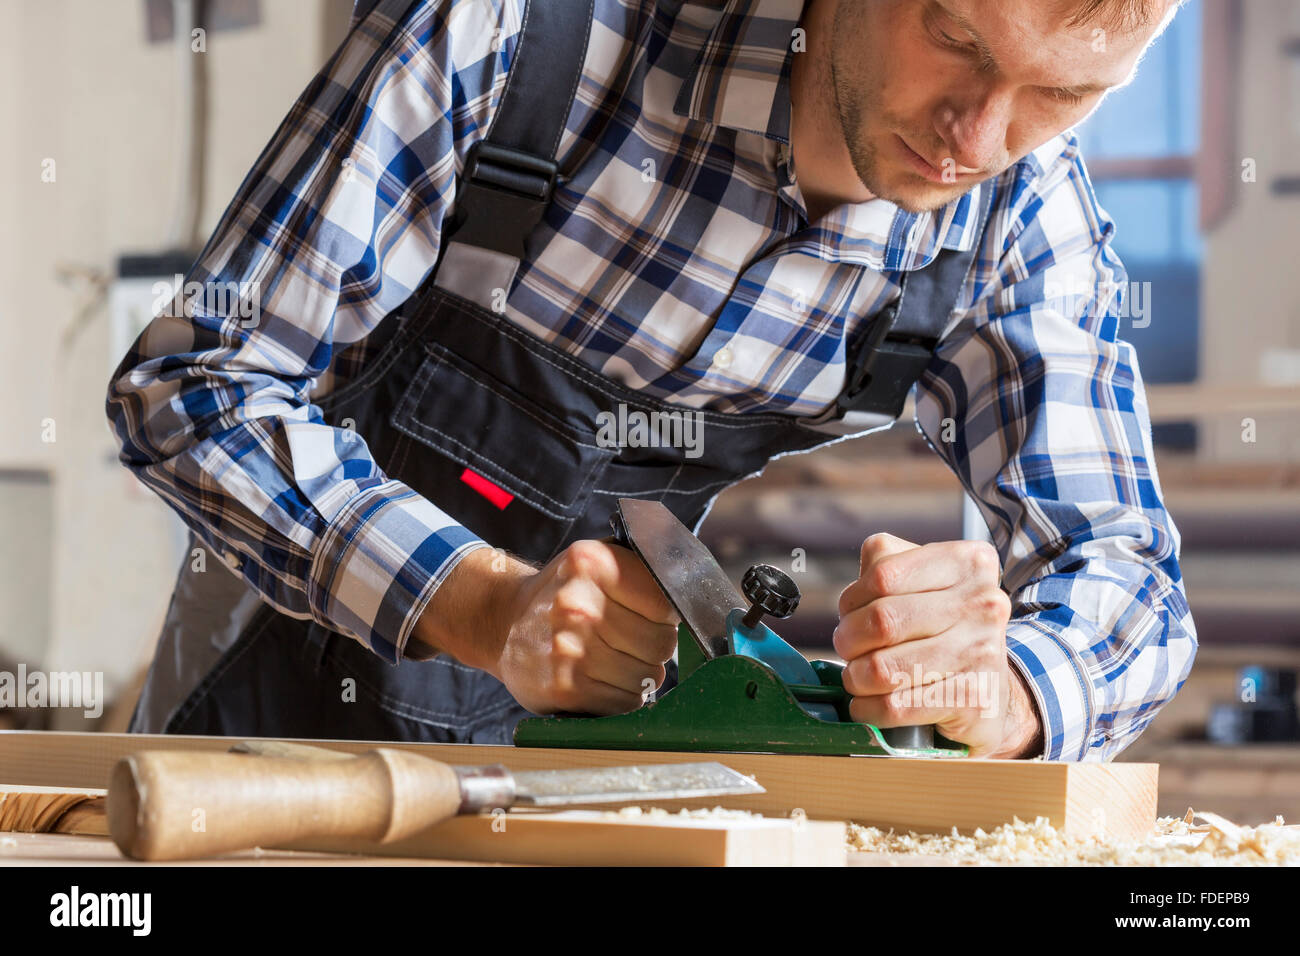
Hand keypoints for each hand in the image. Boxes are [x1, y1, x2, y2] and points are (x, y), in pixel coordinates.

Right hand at [417, 540, 679, 714]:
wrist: (503, 621)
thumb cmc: (564, 591)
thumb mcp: (598, 562)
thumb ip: (644, 573)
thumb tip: (700, 603)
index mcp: (592, 562)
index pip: (668, 603)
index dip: (668, 616)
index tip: (655, 617)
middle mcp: (577, 603)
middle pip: (660, 643)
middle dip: (655, 647)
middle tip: (629, 640)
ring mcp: (567, 648)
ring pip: (646, 677)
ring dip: (638, 674)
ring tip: (612, 659)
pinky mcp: (562, 687)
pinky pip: (624, 702)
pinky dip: (621, 696)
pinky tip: (600, 678)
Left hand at [833, 533, 1041, 757]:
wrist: (989, 690)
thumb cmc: (942, 628)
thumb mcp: (922, 580)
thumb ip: (884, 563)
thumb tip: (851, 596)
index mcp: (968, 563)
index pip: (884, 575)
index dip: (852, 600)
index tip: (850, 616)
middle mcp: (983, 603)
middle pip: (882, 620)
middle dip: (848, 640)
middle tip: (848, 650)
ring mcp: (982, 652)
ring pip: (883, 667)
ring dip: (856, 678)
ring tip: (857, 678)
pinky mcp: (973, 700)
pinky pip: (896, 706)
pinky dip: (868, 709)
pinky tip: (867, 705)